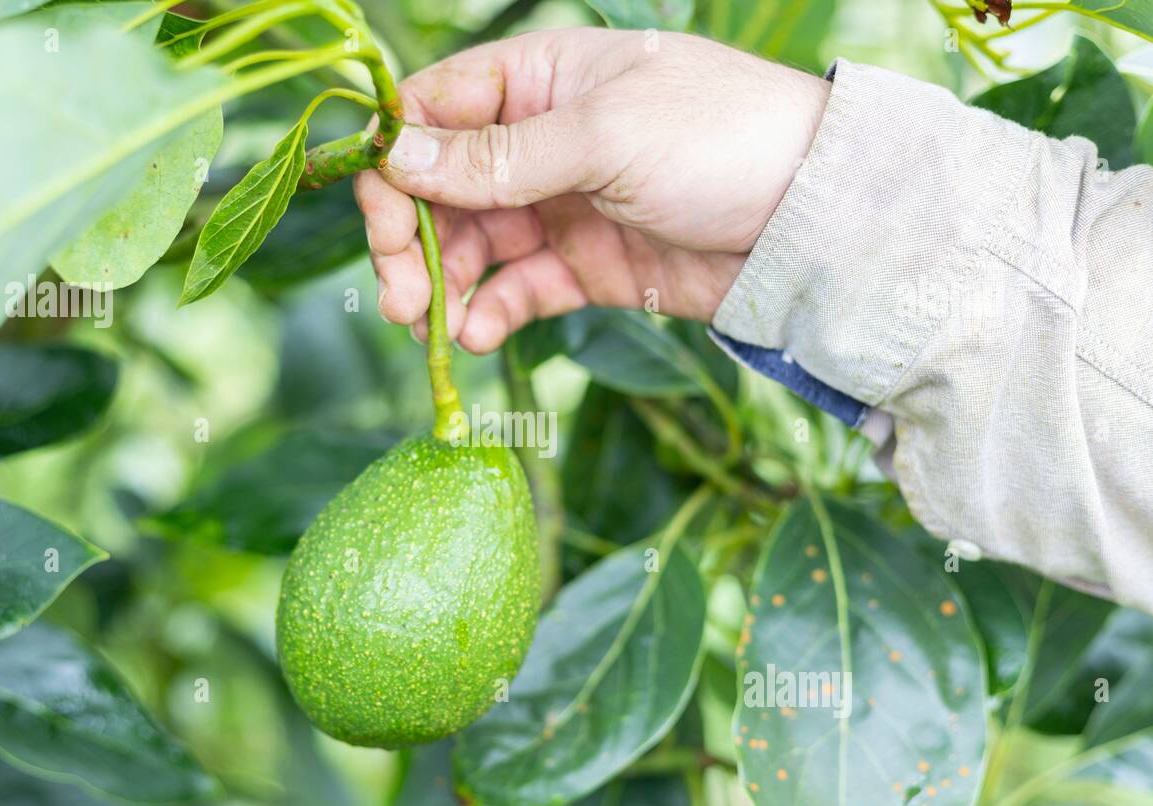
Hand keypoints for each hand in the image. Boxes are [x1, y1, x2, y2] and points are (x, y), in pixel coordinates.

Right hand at [354, 27, 829, 353]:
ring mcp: (562, 206)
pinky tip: (480, 334)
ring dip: (444, 286)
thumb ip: (498, 157)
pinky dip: (494, 312)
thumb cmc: (719, 140)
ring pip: (473, 246)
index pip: (435, 112)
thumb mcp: (603, 136)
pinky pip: (520, 289)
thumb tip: (394, 155)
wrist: (815, 221)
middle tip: (399, 296)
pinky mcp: (587, 267)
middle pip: (442, 188)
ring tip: (431, 327)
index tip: (381, 218)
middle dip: (411, 240)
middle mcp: (541, 141)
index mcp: (540, 79)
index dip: (397, 162)